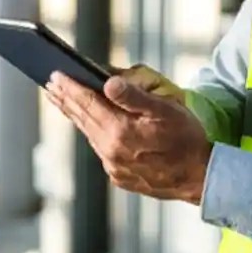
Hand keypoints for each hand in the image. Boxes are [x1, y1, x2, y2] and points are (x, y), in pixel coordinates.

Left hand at [44, 71, 212, 204]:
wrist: (200, 177)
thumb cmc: (186, 138)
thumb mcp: (165, 109)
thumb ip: (134, 96)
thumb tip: (108, 83)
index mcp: (120, 131)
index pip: (87, 103)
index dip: (70, 88)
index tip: (55, 75)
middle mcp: (111, 151)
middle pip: (82, 118)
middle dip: (66, 99)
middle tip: (51, 84)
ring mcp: (113, 165)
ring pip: (89, 134)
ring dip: (75, 115)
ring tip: (64, 100)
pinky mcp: (118, 175)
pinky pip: (100, 148)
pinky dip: (92, 132)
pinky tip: (90, 124)